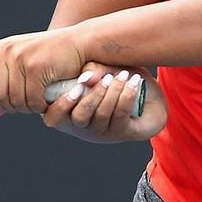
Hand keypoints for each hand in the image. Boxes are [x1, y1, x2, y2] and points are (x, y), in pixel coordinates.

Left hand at [0, 27, 86, 119]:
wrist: (82, 44)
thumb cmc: (52, 58)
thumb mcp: (22, 70)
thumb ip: (1, 91)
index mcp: (0, 49)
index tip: (1, 97)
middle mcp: (6, 51)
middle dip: (13, 105)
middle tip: (28, 102)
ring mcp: (20, 58)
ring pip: (14, 100)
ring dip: (28, 107)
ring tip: (39, 100)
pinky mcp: (36, 67)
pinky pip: (32, 101)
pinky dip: (41, 107)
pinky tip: (48, 100)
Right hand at [39, 61, 167, 143]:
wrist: (148, 95)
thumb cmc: (117, 80)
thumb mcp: (104, 68)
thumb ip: (92, 69)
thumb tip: (84, 79)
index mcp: (69, 110)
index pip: (53, 117)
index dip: (59, 105)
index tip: (77, 87)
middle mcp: (83, 126)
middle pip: (79, 117)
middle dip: (92, 95)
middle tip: (107, 78)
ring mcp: (102, 132)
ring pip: (101, 115)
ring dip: (112, 92)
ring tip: (123, 75)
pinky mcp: (122, 133)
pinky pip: (121, 115)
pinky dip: (127, 95)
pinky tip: (133, 82)